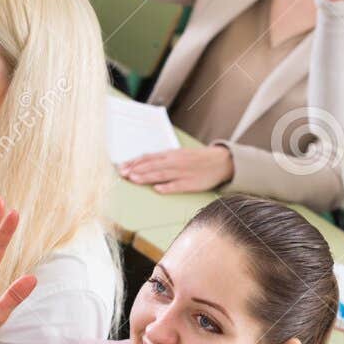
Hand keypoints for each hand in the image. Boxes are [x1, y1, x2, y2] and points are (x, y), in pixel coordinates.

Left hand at [118, 146, 232, 192]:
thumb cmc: (197, 159)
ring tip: (134, 179)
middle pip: (152, 165)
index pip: (149, 157)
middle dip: (136, 170)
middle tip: (124, 174)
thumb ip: (163, 159)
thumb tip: (145, 163)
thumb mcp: (180, 154)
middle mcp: (175, 162)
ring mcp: (183, 173)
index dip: (134, 162)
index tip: (123, 167)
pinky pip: (177, 186)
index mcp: (172, 154)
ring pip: (161, 175)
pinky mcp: (191, 183)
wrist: (220, 162)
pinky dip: (167, 187)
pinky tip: (157, 189)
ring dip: (147, 177)